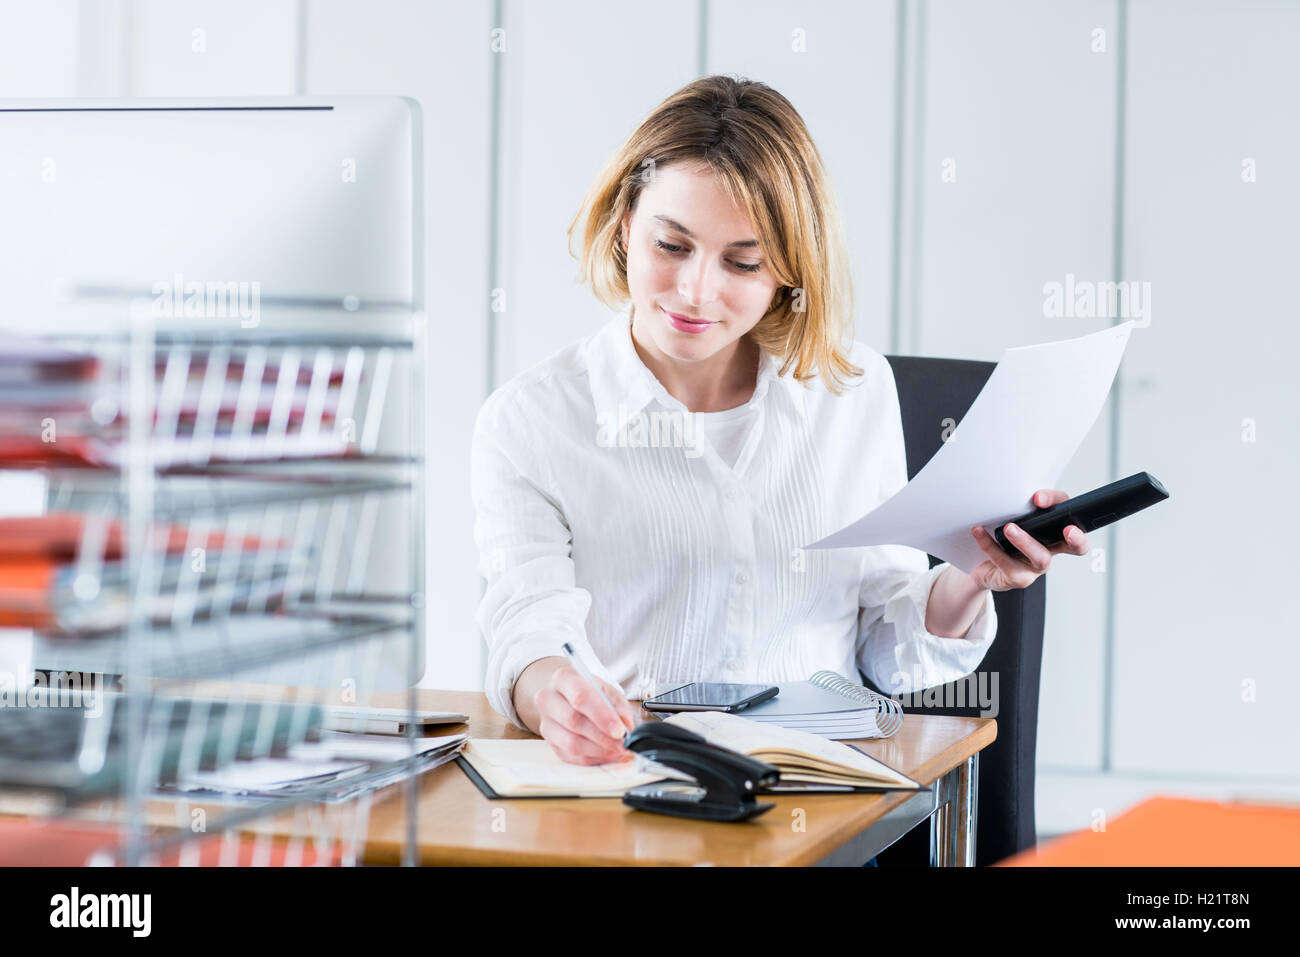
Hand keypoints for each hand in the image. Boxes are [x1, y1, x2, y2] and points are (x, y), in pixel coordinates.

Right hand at [517, 658, 638, 764]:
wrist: (568, 697)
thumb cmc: (590, 693)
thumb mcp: (608, 692)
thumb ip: (618, 708)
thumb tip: (625, 729)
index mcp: (564, 678)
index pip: (581, 697)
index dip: (602, 716)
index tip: (619, 730)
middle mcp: (548, 698)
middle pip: (573, 721)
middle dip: (602, 736)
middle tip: (622, 743)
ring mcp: (546, 722)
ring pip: (571, 742)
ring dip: (598, 750)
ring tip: (616, 749)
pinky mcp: (549, 742)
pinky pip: (571, 756)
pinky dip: (592, 758)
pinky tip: (605, 753)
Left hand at [968, 489, 1089, 591]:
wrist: (983, 567)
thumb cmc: (1002, 541)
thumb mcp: (1013, 521)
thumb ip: (1020, 509)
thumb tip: (1012, 492)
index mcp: (1054, 534)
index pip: (1071, 517)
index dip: (1064, 507)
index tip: (1040, 499)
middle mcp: (1050, 551)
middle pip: (1075, 547)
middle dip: (1077, 540)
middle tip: (1069, 530)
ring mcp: (1035, 567)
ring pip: (1041, 557)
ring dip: (1026, 541)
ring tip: (1009, 528)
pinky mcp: (1018, 578)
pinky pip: (1006, 562)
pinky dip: (990, 545)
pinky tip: (979, 532)